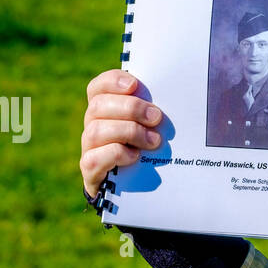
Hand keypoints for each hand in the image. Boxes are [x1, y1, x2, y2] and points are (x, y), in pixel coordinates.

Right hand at [80, 70, 163, 198]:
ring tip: (154, 141)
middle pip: (98, 106)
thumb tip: (179, 90)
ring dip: (129, 132)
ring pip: (95, 131)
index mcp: (106, 107)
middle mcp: (93, 124)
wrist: (134, 185)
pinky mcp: (90, 168)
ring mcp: (89, 147)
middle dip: (131, 109)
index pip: (98, 87)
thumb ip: (154, 107)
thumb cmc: (147, 144)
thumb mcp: (151, 123)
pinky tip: (136, 156)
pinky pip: (96, 157)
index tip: (135, 85)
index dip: (113, 81)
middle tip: (156, 118)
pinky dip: (118, 154)